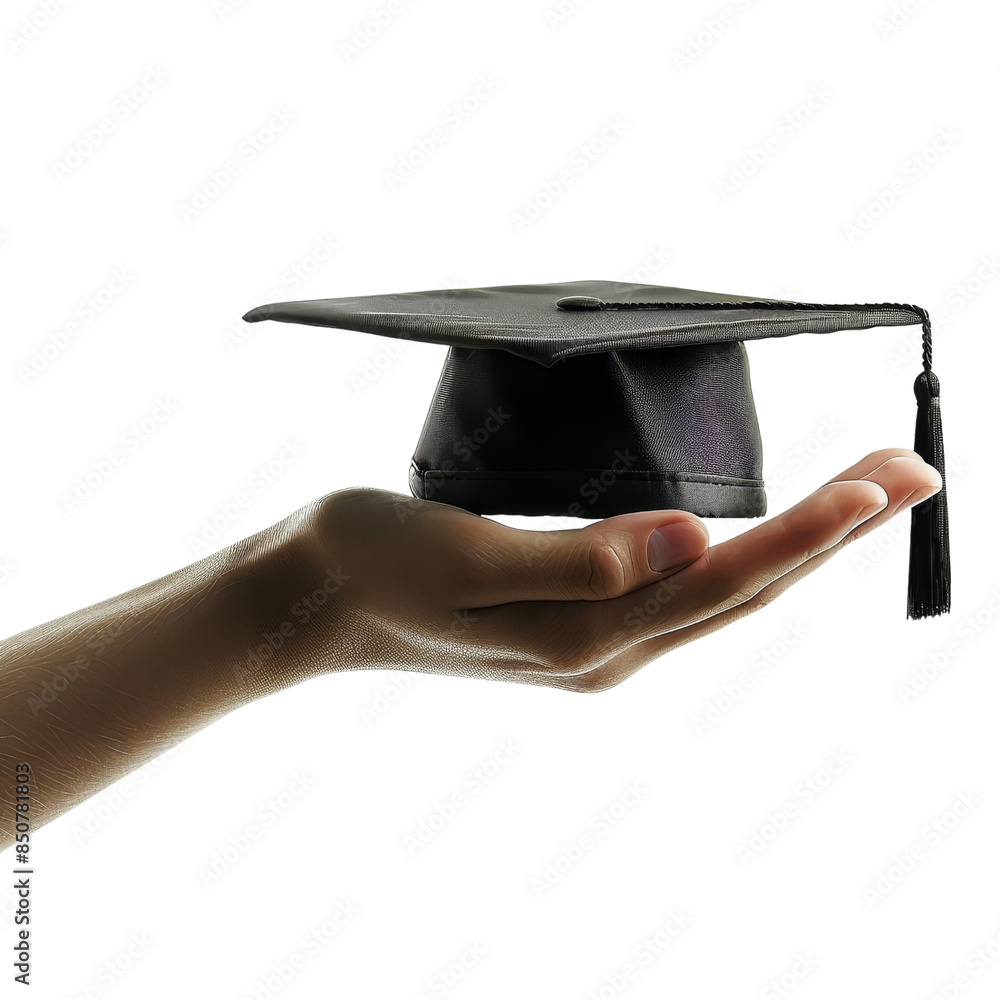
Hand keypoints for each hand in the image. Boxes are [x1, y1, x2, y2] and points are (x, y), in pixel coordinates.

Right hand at [274, 448, 940, 692]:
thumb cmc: (375, 562)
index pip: (724, 579)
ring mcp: (594, 642)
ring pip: (722, 591)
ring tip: (862, 493)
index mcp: (586, 635)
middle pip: (744, 588)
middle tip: (913, 472)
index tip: (883, 480)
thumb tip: (690, 541)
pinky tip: (764, 536)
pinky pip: (684, 592)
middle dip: (835, 533)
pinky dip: (744, 556)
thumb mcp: (465, 555)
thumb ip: (577, 559)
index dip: (810, 532)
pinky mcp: (576, 621)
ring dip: (799, 543)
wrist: (315, 598)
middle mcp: (606, 649)